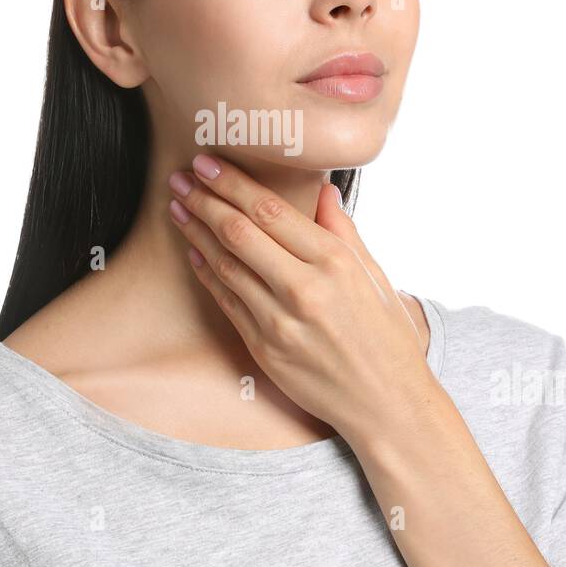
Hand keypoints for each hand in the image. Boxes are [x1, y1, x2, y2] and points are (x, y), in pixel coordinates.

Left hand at [166, 153, 433, 443]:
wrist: (386, 403)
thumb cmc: (386, 337)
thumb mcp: (375, 276)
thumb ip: (344, 230)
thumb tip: (324, 190)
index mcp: (335, 262)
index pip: (271, 210)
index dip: (232, 183)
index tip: (207, 162)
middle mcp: (305, 289)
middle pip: (239, 233)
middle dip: (204, 200)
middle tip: (180, 178)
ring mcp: (280, 322)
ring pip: (226, 265)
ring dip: (196, 233)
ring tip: (178, 208)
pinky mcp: (264, 349)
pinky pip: (227, 301)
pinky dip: (207, 273)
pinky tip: (194, 252)